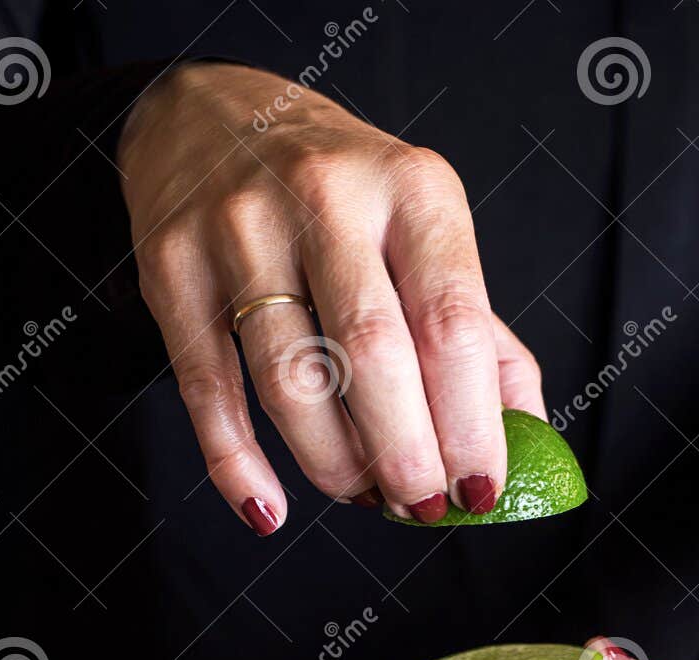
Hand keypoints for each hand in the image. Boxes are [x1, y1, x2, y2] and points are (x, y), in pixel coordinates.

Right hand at [118, 64, 541, 531]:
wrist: (209, 112)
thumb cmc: (341, 193)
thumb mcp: (425, 231)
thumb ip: (480, 333)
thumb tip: (526, 436)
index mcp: (412, 188)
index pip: (453, 325)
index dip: (473, 425)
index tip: (481, 489)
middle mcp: (326, 197)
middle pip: (374, 356)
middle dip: (406, 456)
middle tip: (422, 506)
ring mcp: (240, 229)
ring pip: (292, 382)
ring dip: (334, 465)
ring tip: (363, 493)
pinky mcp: (172, 267)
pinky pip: (208, 390)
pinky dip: (238, 465)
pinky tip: (270, 509)